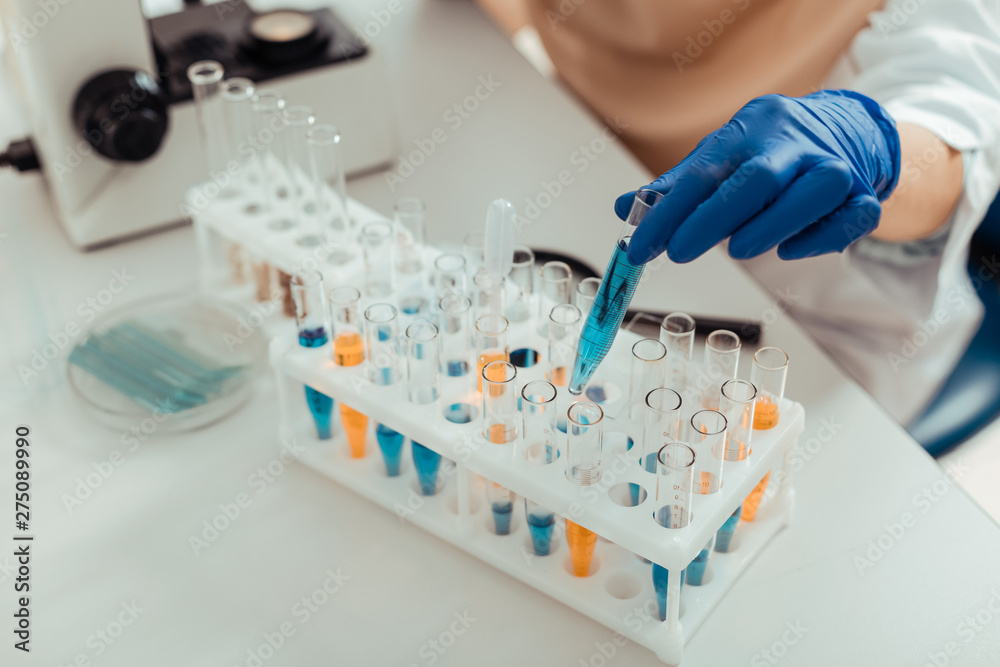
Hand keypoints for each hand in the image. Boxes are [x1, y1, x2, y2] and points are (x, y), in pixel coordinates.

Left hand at [619, 91, 900, 263]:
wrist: (848, 129)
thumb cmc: (770, 151)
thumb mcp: (722, 156)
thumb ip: (676, 187)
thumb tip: (626, 209)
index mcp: (751, 131)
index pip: (704, 172)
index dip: (668, 212)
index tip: (641, 246)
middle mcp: (795, 144)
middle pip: (758, 177)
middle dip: (714, 218)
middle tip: (678, 253)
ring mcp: (835, 166)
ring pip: (815, 191)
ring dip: (772, 225)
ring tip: (739, 250)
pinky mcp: (865, 194)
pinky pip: (854, 216)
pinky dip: (821, 237)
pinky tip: (789, 251)